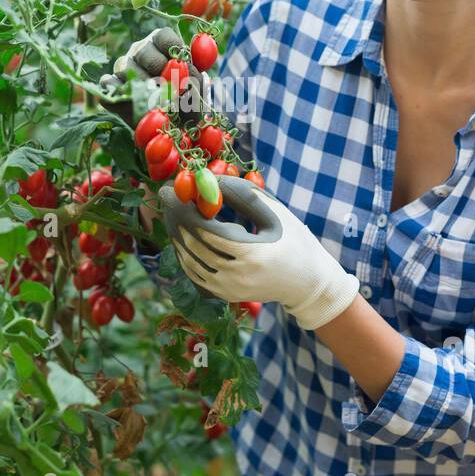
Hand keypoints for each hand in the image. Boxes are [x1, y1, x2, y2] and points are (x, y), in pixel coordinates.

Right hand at [98, 26, 209, 119]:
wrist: (175, 121)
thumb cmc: (187, 95)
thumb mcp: (196, 85)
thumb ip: (193, 76)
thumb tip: (184, 71)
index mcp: (161, 42)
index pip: (163, 36)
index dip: (173, 49)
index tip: (183, 64)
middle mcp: (140, 50)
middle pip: (142, 51)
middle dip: (158, 70)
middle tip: (170, 86)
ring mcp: (123, 67)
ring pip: (124, 68)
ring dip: (142, 87)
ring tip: (157, 101)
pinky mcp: (111, 86)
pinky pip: (108, 85)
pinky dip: (120, 96)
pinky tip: (138, 106)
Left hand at [159, 175, 359, 330]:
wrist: (306, 283)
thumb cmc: (295, 241)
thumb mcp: (275, 212)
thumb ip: (243, 195)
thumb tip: (209, 179)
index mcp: (249, 255)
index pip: (204, 230)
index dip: (182, 208)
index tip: (170, 189)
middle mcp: (234, 277)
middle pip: (191, 245)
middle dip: (175, 217)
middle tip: (167, 196)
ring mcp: (226, 290)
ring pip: (188, 261)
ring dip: (176, 234)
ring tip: (173, 211)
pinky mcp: (223, 296)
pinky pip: (194, 274)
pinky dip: (184, 253)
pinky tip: (183, 235)